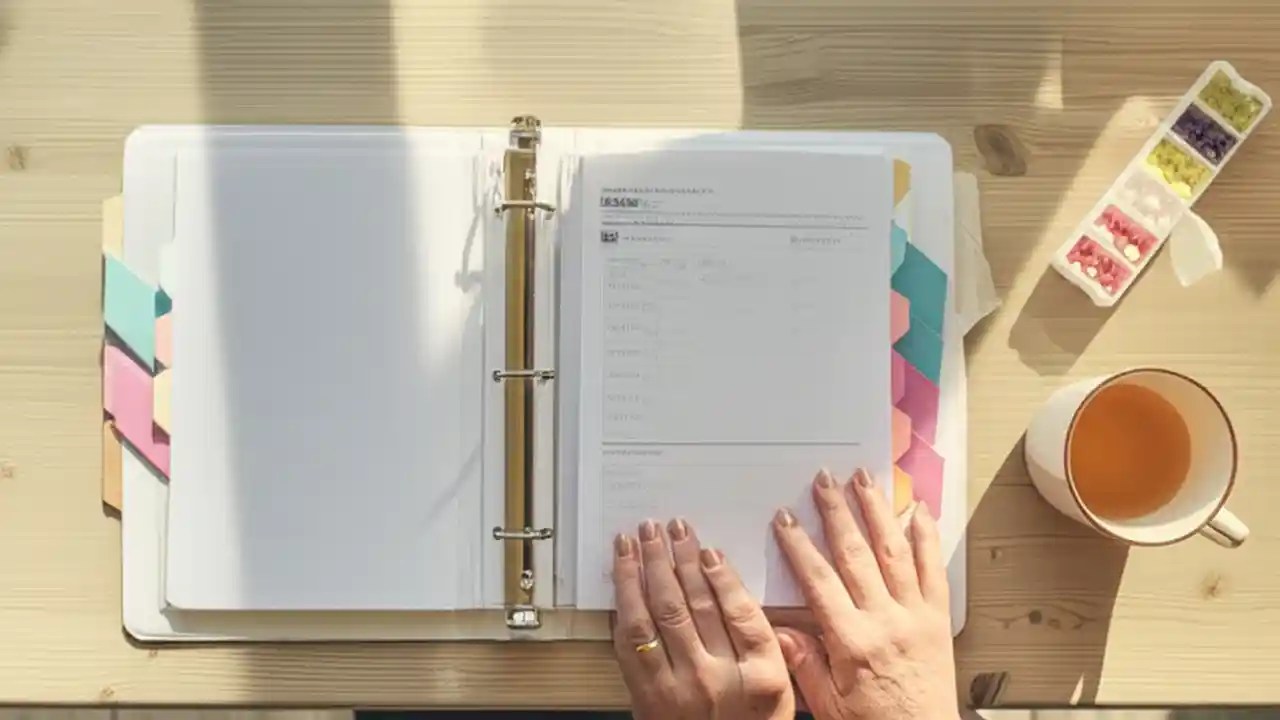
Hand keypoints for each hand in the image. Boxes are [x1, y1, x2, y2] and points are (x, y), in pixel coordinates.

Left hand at [612, 518, 795, 719]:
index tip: (708, 548)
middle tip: (669, 527)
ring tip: (641, 539)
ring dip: (647, 570)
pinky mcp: (646, 696)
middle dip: (678, 559)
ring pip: (658, 614)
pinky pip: (630, 641)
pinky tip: (623, 578)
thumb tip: (736, 586)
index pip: (740, 611)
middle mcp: (719, 680)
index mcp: (762, 677)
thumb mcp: (780, 693)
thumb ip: (769, 643)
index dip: (722, 575)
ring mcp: (678, 688)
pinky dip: (624, 603)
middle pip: (695, 604)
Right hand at [772, 469, 958, 719]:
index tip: (786, 518)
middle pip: (856, 554)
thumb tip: (780, 631)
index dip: (800, 546)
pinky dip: (926, 537)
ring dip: (877, 511)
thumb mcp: (829, 705)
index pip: (819, 581)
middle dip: (837, 512)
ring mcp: (916, 616)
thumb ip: (805, 665)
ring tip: (865, 479)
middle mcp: (886, 621)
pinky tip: (918, 510)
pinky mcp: (939, 619)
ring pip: (894, 551)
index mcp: (853, 642)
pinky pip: (933, 570)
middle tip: (824, 480)